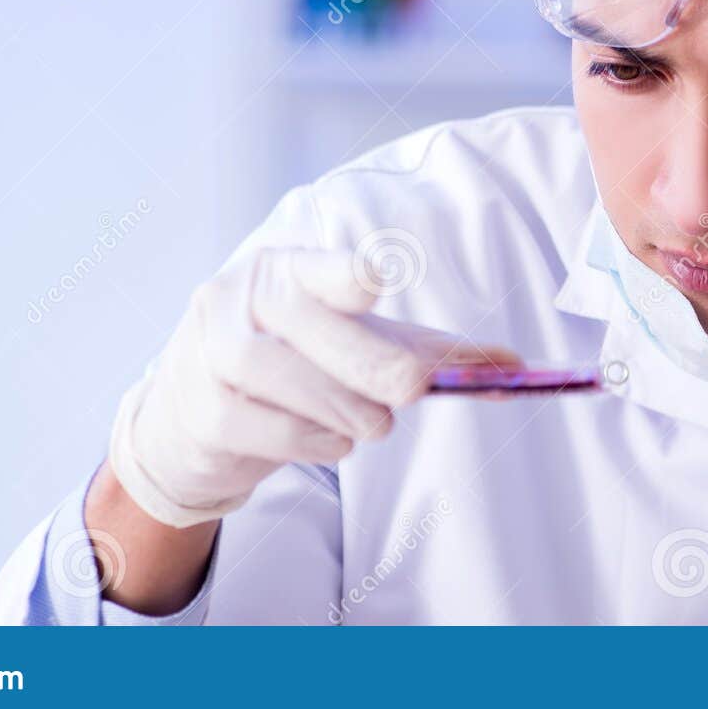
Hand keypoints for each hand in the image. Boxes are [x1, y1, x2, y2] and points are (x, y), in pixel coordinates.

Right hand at [107, 246, 520, 527]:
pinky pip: (277, 431)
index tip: (376, 282)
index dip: (351, 275)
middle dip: (379, 370)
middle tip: (406, 393)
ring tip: (366, 424)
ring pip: (300, 385)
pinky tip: (328, 440)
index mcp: (289, 267)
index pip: (324, 265)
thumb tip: (517, 367)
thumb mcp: (361, 344)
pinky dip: (316, 443)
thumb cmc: (295, 365)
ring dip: (350, 414)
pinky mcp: (206, 410)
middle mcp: (244, 296)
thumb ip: (433, 354)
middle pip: (322, 331)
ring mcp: (216, 351)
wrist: (191, 417)